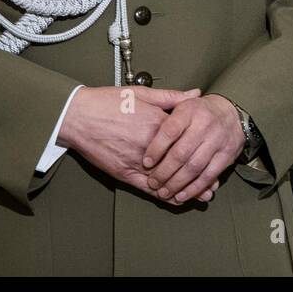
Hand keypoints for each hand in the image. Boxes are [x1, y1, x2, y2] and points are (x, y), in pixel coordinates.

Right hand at [57, 85, 201, 204]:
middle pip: (182, 162)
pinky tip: (176, 198)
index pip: (188, 139)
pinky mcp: (123, 173)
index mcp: (158, 124)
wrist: (77, 115)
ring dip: (187, 187)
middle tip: (214, 179)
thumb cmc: (107, 102)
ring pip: (168, 179)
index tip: (214, 150)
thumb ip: (171, 97)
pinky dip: (164, 195)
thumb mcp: (142, 92)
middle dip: (199, 171)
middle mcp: (150, 145)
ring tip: (203, 193)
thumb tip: (195, 94)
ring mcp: (137, 161)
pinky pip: (148, 188)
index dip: (203, 148)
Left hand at [142, 93, 245, 204]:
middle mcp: (205, 124)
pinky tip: (182, 195)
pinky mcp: (227, 155)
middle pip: (181, 153)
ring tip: (164, 192)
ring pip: (194, 167)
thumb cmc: (199, 112)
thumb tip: (146, 128)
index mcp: (190, 110)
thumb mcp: (181, 103)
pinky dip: (194, 188)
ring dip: (177, 183)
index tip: (146, 162)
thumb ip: (163, 111)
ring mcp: (218, 140)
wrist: (232, 113)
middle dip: (164, 171)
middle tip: (153, 182)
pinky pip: (209, 175)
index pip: (170, 131)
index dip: (156, 148)